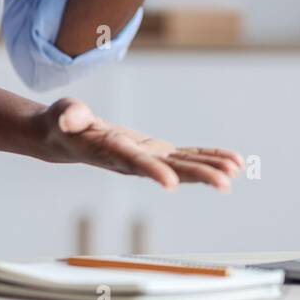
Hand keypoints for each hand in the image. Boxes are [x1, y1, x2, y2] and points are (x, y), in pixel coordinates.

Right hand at [33, 97, 242, 191]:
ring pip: (184, 166)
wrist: (68, 139)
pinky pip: (187, 156)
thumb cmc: (64, 124)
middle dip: (198, 176)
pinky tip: (231, 162)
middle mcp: (135, 161)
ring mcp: (148, 159)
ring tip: (235, 171)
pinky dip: (209, 157)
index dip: (154, 172)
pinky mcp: (156, 153)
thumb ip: (68, 115)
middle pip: (170, 170)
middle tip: (226, 183)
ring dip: (210, 169)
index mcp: (112, 152)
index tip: (172, 184)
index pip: (135, 163)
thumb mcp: (63, 114)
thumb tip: (66, 117)